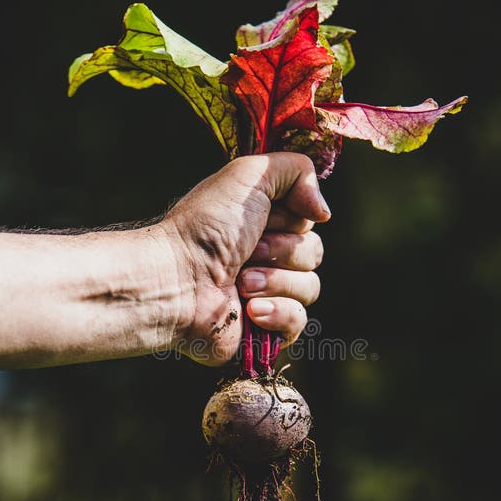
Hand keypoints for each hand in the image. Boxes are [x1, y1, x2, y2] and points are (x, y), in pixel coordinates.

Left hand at [163, 152, 330, 365]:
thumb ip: (297, 170)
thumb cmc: (204, 228)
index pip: (309, 221)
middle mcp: (265, 256)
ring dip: (276, 281)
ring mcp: (266, 294)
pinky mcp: (264, 329)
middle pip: (314, 253)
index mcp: (262, 222)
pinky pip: (298, 322)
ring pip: (311, 288)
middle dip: (283, 251)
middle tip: (248, 252)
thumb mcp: (249, 175)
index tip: (265, 218)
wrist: (176, 281)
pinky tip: (250, 311)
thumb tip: (324, 212)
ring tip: (241, 283)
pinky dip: (277, 313)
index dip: (292, 219)